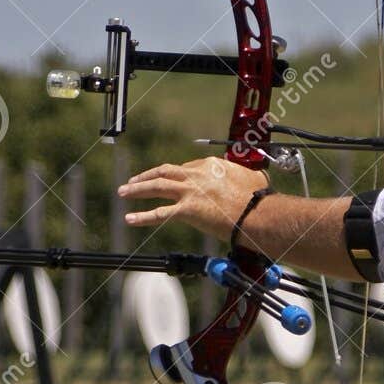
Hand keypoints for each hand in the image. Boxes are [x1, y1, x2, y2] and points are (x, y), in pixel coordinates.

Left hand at [119, 158, 262, 240]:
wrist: (257, 214)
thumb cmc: (259, 199)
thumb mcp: (254, 178)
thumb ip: (246, 177)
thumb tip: (255, 179)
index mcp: (212, 165)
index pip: (188, 167)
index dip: (178, 175)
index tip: (173, 180)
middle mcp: (197, 174)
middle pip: (166, 171)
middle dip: (148, 175)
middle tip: (135, 180)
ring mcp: (190, 191)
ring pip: (157, 185)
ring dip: (138, 188)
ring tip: (124, 191)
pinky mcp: (187, 209)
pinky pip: (160, 213)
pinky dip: (143, 216)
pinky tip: (130, 218)